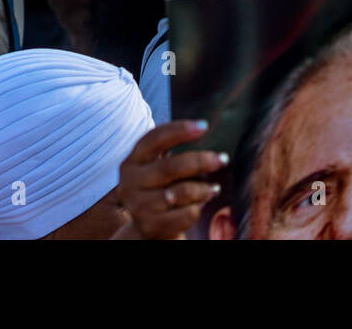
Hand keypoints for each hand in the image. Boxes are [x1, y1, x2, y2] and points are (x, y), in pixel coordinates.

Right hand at [118, 121, 226, 240]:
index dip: (179, 130)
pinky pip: (186, 213)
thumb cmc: (161, 187)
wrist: (149, 226)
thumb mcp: (160, 166)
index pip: (154, 139)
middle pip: (171, 167)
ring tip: (214, 188)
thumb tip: (203, 130)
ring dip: (203, 189)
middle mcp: (129, 183)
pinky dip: (198, 208)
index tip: (204, 126)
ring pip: (180, 192)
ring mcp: (137, 206)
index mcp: (132, 161)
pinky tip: (201, 205)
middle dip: (201, 161)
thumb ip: (174, 149)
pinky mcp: (149, 225)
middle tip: (222, 159)